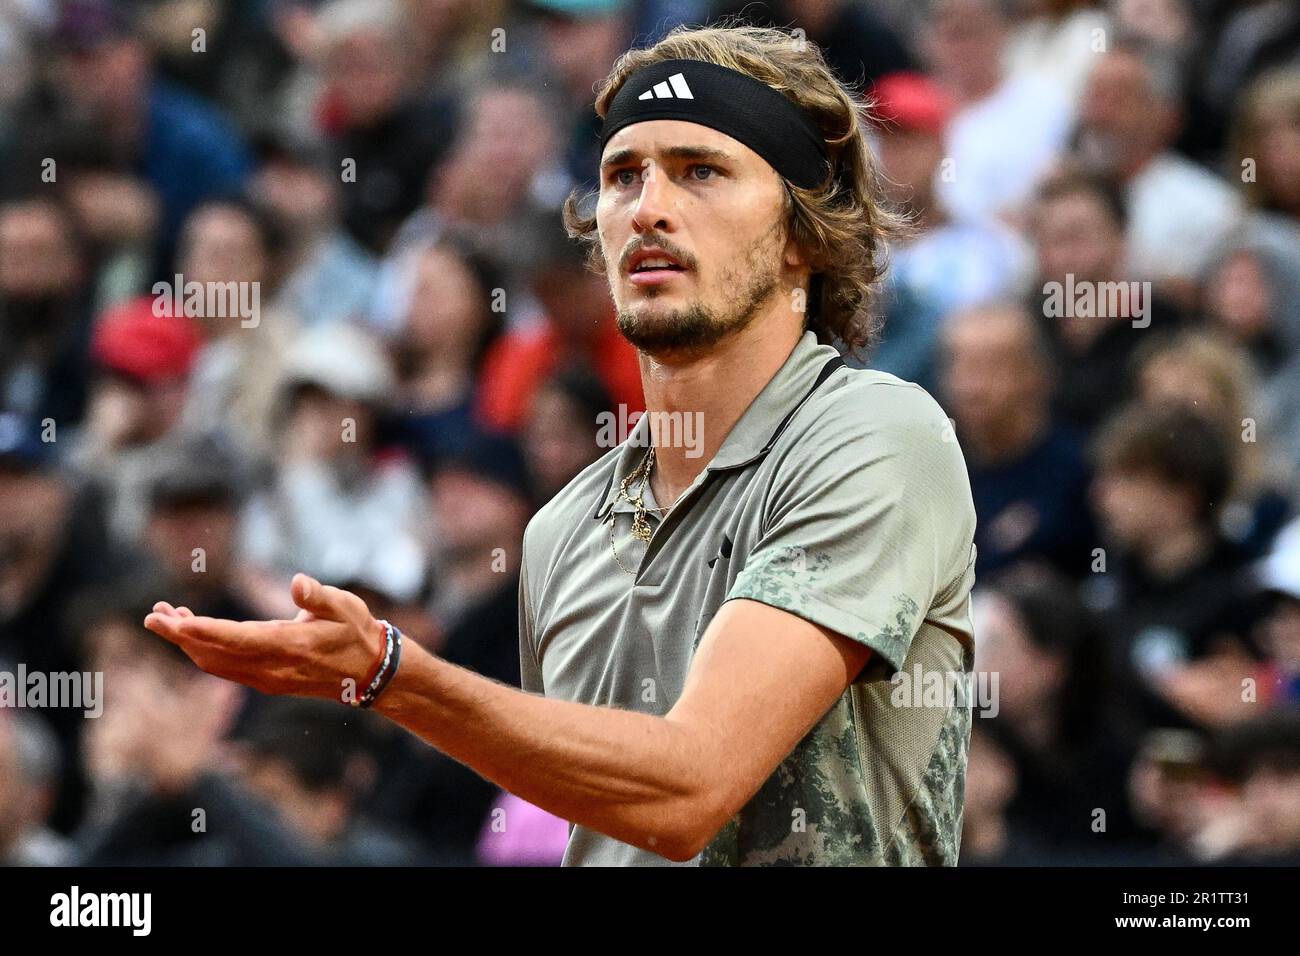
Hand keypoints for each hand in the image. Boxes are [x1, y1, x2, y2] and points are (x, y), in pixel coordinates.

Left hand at [143, 573, 386, 703]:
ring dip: (187, 643)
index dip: (203, 630)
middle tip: (153, 616)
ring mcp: (267, 678)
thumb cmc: (357, 632)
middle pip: (215, 654)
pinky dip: (203, 650)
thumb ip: (318, 596)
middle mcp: (273, 667)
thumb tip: (297, 583)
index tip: (173, 621)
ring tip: (166, 618)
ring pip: (215, 663)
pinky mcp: (265, 680)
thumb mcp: (346, 607)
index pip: (237, 639)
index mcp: (290, 645)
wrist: (370, 673)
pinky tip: (193, 633)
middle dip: (180, 636)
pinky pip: (224, 668)